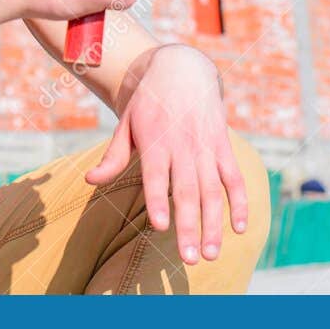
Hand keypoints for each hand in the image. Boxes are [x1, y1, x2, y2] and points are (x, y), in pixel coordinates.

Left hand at [85, 44, 248, 264]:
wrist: (182, 69)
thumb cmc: (148, 103)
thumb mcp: (126, 123)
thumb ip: (113, 156)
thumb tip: (90, 180)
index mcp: (155, 141)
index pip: (156, 176)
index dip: (158, 201)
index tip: (160, 226)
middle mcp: (183, 146)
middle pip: (187, 191)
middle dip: (190, 225)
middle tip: (189, 258)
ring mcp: (206, 147)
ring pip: (213, 190)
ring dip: (214, 224)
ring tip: (210, 254)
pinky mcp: (223, 146)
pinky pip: (234, 178)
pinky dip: (239, 202)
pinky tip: (238, 228)